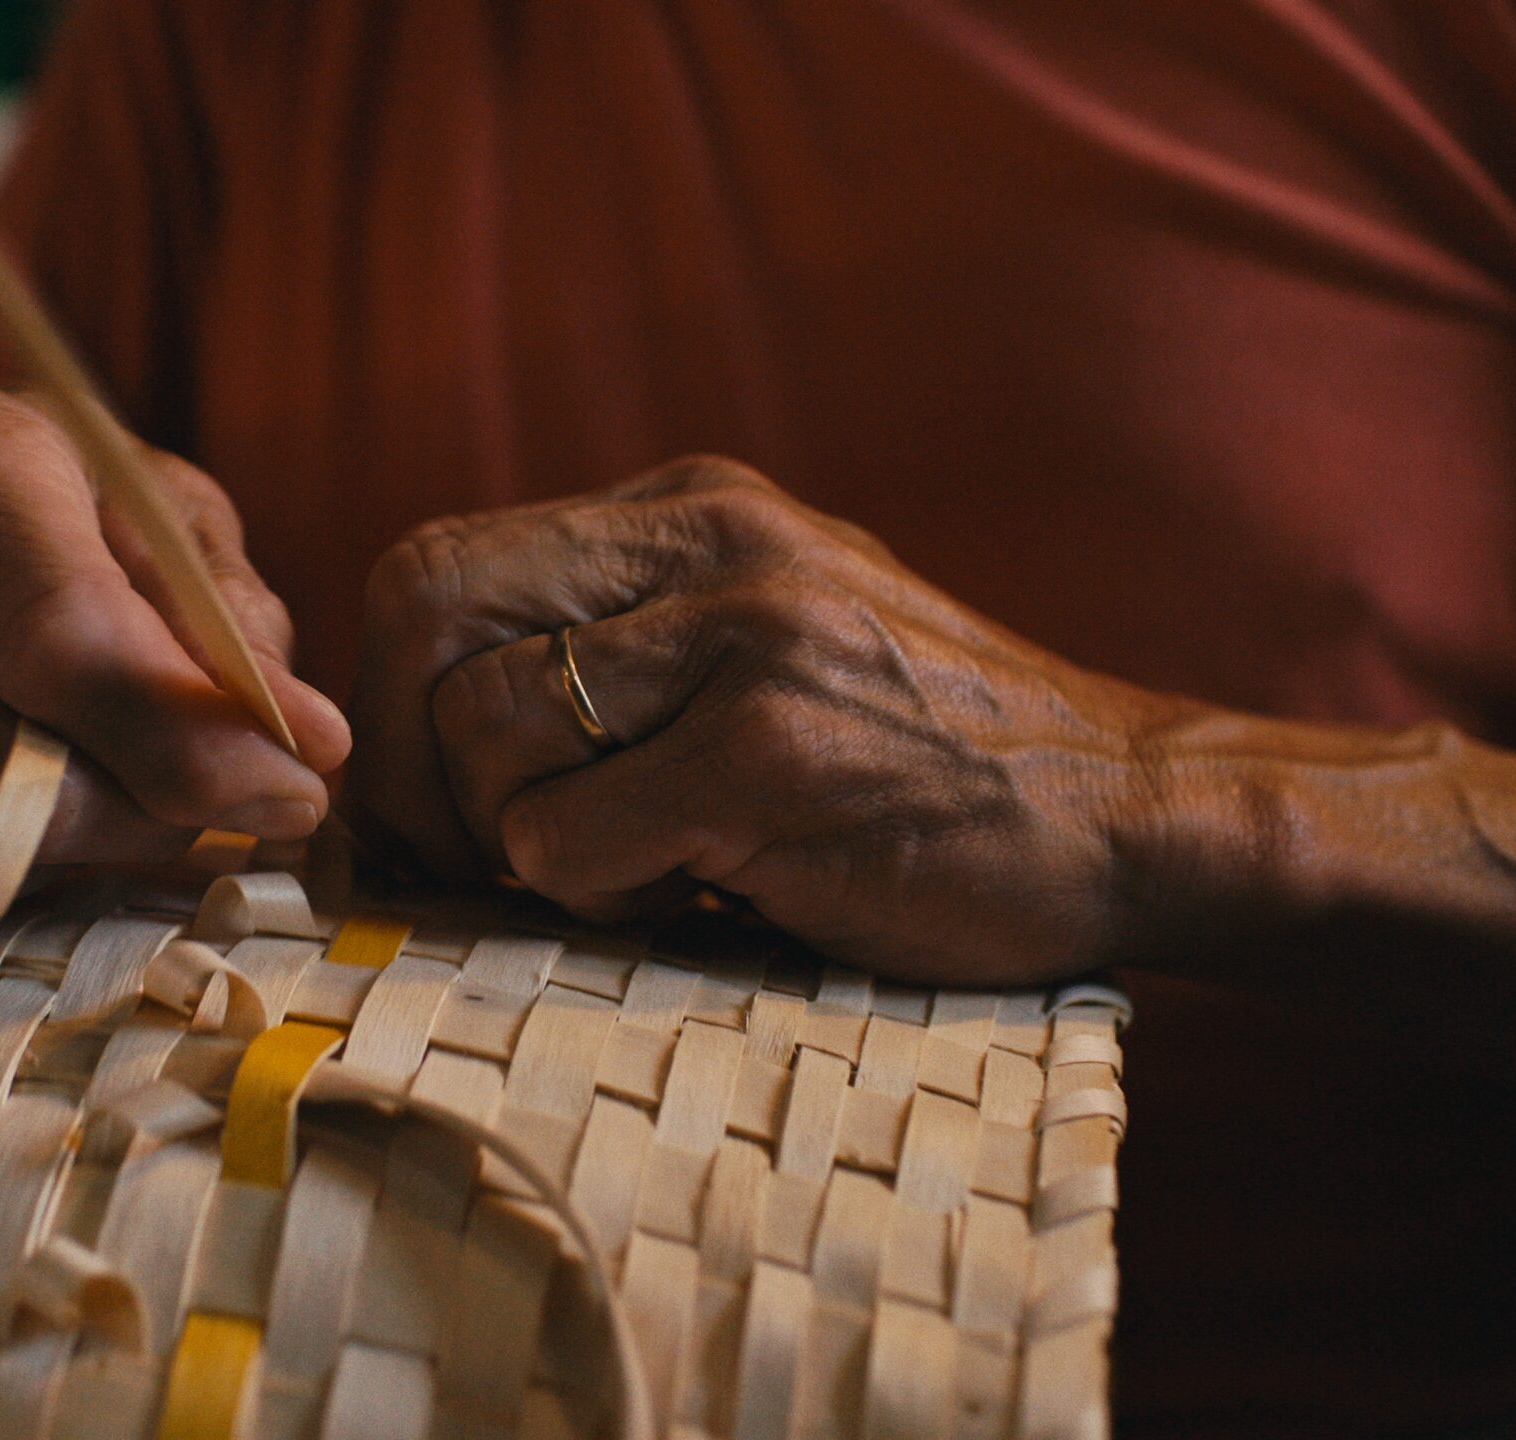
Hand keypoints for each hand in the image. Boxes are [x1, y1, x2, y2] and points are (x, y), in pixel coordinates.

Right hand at [0, 384, 350, 931]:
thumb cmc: (54, 521)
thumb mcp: (158, 525)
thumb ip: (227, 626)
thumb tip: (299, 748)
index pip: (63, 636)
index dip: (191, 736)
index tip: (302, 782)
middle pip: (7, 771)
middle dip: (147, 818)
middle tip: (227, 810)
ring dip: (84, 865)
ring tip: (141, 815)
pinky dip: (4, 887)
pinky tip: (41, 830)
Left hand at [351, 456, 1185, 984]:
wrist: (1124, 810)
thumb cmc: (924, 752)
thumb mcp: (774, 629)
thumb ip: (621, 634)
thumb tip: (416, 721)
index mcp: (694, 509)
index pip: (437, 561)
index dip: (392, 696)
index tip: (432, 800)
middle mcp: (713, 545)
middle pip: (424, 613)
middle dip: (411, 766)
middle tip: (477, 853)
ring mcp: (748, 641)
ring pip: (482, 734)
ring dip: (521, 839)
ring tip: (638, 865)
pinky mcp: (773, 756)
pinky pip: (561, 838)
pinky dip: (594, 893)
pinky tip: (693, 893)